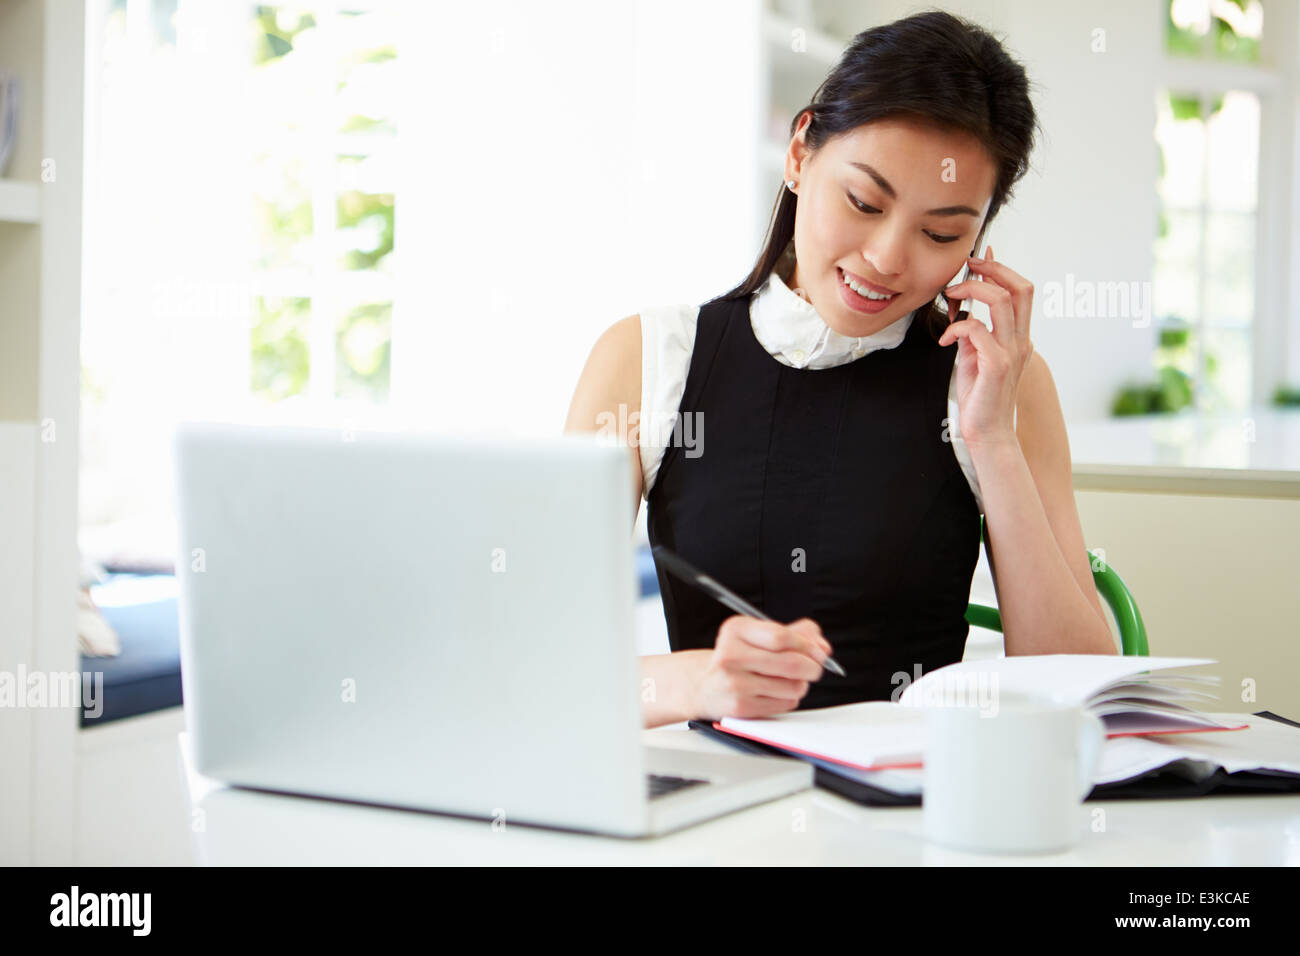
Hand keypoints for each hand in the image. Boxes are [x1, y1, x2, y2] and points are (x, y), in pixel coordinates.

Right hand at [689, 616, 829, 719]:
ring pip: (792, 686)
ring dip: (800, 684)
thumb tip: (822, 646)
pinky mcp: (741, 706)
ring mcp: (734, 683)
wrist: (704, 684)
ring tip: (790, 680)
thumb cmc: (738, 657)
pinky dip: (788, 698)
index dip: (807, 646)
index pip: (781, 637)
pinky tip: (775, 692)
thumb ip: (796, 633)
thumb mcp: (759, 634)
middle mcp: (730, 655)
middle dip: (812, 667)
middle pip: (790, 663)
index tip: (818, 652)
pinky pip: (784, 703)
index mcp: (735, 630)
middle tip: (814, 668)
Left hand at [938, 246, 1035, 447]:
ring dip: (972, 291)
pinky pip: (978, 330)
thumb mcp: (976, 356)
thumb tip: (965, 309)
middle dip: (992, 270)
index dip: (1001, 269)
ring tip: (951, 297)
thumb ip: (974, 332)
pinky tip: (945, 340)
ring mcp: (1011, 352)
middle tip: (966, 268)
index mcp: (1019, 337)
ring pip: (1002, 301)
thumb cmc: (980, 395)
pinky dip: (958, 328)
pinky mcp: (998, 366)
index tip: (978, 259)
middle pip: (1021, 288)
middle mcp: (1021, 341)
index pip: (1022, 291)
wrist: (986, 431)